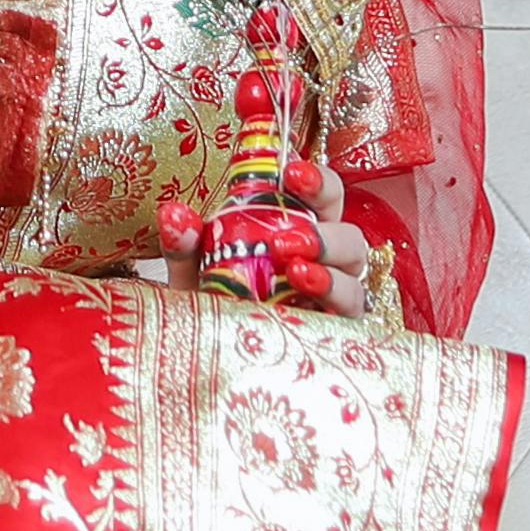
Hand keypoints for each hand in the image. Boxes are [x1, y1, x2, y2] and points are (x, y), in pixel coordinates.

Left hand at [155, 158, 364, 315]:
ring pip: (355, 273)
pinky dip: (333, 298)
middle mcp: (323, 259)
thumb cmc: (212, 302)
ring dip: (331, 268)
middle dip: (326, 230)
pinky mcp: (338, 328)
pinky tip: (306, 293)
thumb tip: (174, 215)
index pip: (323, 195)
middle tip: (289, 237)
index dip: (317, 181)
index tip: (291, 173)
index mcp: (296, 228)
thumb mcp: (191, 272)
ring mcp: (334, 296)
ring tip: (296, 270)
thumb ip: (183, 244)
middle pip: (348, 234)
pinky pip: (353, 312)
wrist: (206, 357)